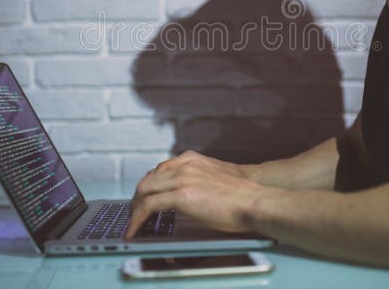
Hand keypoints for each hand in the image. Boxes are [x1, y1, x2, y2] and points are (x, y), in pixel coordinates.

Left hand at [124, 150, 268, 237]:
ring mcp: (182, 179)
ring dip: (135, 208)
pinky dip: (138, 218)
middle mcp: (184, 165)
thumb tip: (188, 196)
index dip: (149, 186)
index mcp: (192, 160)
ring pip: (145, 190)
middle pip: (148, 179)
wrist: (255, 199)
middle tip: (135, 213)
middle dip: (137, 198)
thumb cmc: (242, 193)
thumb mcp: (214, 177)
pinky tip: (136, 228)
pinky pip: (149, 205)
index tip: (145, 198)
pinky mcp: (182, 195)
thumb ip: (197, 180)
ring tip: (133, 223)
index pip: (159, 170)